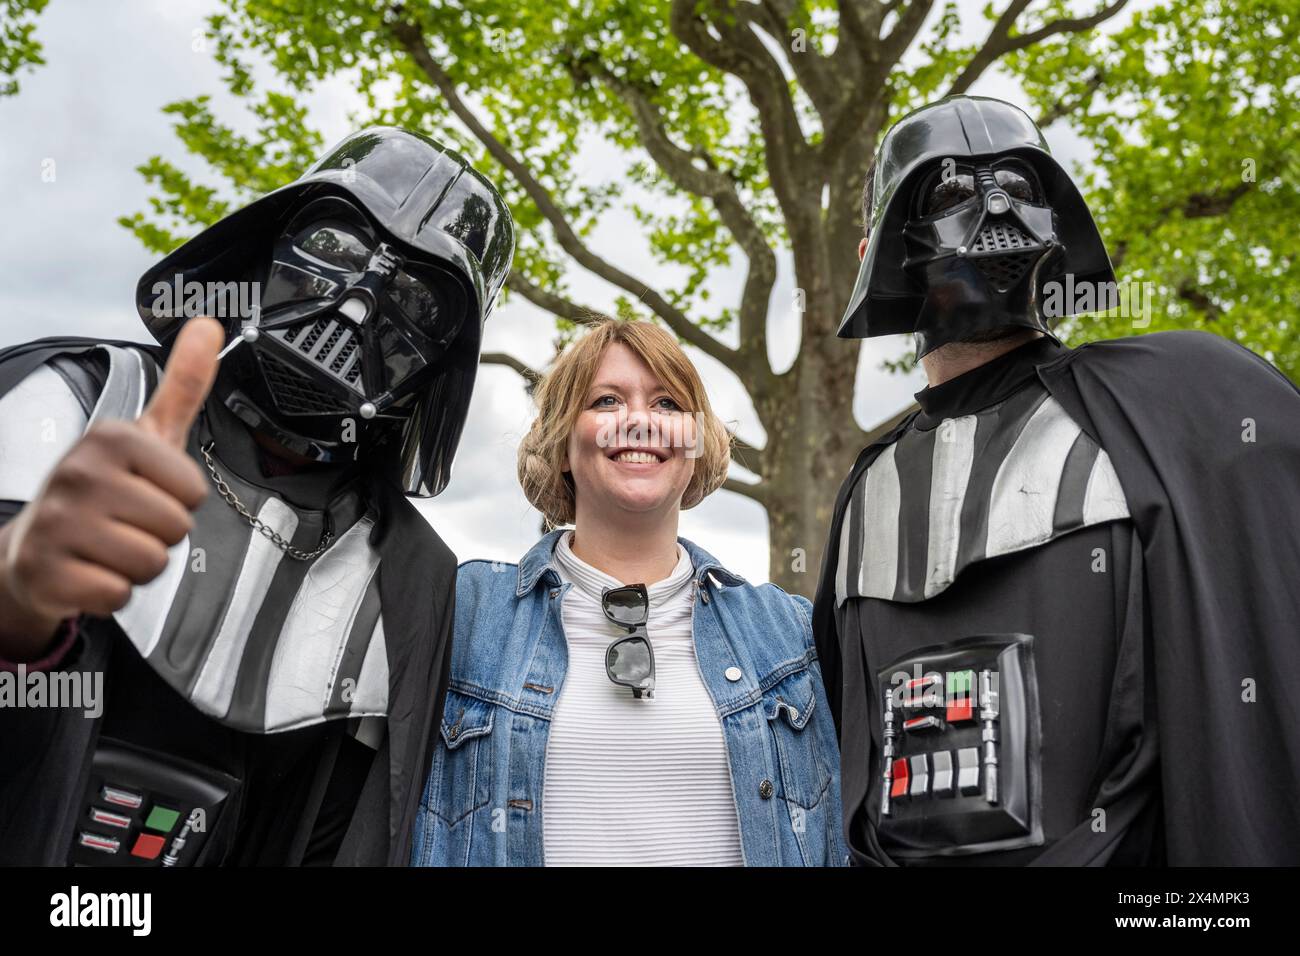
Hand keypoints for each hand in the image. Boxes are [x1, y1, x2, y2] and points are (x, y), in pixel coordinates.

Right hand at [0, 318, 223, 658]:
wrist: (37, 544)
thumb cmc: (103, 490)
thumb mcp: (146, 436)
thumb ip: (183, 385)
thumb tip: (209, 325)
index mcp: (111, 438)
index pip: (192, 491)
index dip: (177, 500)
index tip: (145, 491)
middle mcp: (79, 473)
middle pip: (175, 528)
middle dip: (158, 535)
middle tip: (125, 524)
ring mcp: (57, 522)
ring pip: (150, 563)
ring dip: (138, 565)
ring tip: (110, 546)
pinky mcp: (45, 571)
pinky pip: (118, 594)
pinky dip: (111, 593)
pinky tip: (90, 572)